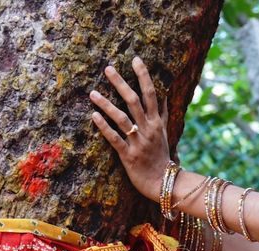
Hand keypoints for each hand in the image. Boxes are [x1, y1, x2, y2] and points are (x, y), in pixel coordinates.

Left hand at [90, 57, 171, 201]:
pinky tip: (93, 116)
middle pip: (134, 101)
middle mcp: (148, 129)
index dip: (144, 75)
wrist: (162, 183)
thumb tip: (164, 94)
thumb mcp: (165, 133)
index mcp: (157, 122)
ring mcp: (138, 142)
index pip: (151, 93)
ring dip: (106, 104)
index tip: (135, 59)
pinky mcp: (128, 155)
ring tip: (92, 93)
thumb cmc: (162, 156)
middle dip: (121, 83)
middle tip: (108, 68)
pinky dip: (104, 127)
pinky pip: (114, 138)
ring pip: (121, 118)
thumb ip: (163, 113)